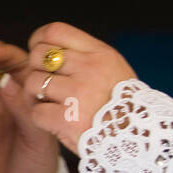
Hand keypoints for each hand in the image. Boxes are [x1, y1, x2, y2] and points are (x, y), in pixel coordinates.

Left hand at [17, 22, 136, 152]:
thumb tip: (48, 47)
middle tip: (44, 84)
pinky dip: (42, 119)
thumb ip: (85, 57)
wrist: (140, 141)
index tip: (37, 50)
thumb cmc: (124, 107)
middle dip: (34, 69)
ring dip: (36, 96)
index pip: (55, 31)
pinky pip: (36, 112)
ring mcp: (77, 94)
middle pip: (38, 55)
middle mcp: (89, 69)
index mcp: (100, 54)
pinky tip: (56, 122)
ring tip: (50, 104)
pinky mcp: (67, 119)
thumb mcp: (114, 70)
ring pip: (32, 82)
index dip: (38, 39)